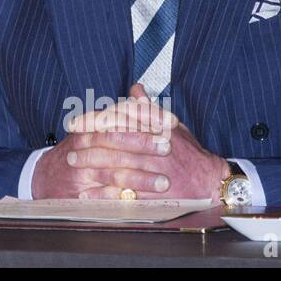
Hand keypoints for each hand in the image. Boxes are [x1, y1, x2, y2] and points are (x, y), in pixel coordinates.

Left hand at [57, 83, 227, 201]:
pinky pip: (123, 191)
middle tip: (70, 145)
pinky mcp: (153, 192)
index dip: (93, 120)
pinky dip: (103, 192)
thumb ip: (149, 108)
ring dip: (91, 164)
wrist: (210, 181)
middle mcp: (152, 145)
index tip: (75, 123)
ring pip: (115, 163)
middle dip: (88, 143)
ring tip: (74, 163)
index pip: (118, 118)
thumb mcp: (172, 125)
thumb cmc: (189, 152)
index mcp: (155, 127)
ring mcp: (153, 169)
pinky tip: (86, 192)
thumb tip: (135, 88)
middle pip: (113, 140)